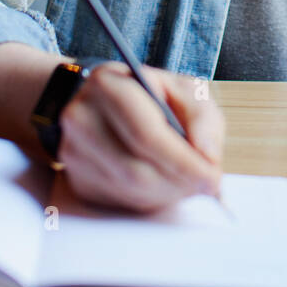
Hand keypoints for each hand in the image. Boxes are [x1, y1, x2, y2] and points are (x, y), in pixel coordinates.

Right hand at [57, 62, 224, 211]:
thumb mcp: (185, 89)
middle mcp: (82, 118)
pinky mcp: (77, 179)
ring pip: (129, 190)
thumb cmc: (153, 94)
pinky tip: (165, 183)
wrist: (108, 102)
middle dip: (179, 183)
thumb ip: (201, 117)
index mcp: (108, 86)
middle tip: (207, 185)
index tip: (212, 177)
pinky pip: (121, 201)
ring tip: (189, 181)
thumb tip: (207, 158)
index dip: (183, 161)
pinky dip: (152, 198)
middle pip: (135, 170)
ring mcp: (74, 152)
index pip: (146, 134)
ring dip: (168, 193)